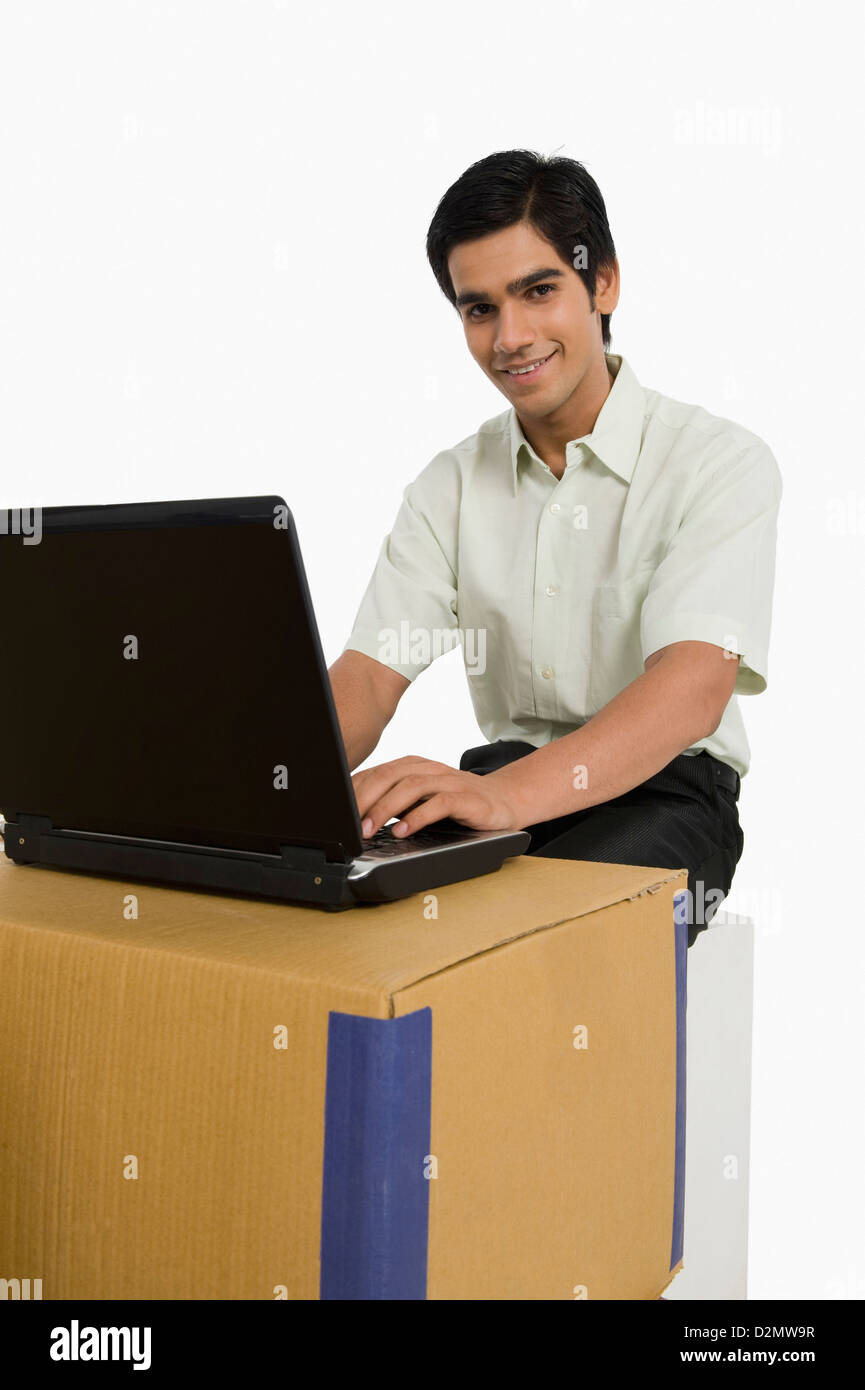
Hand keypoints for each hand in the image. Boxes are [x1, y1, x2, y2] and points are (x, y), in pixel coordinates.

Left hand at [352, 755, 521, 838]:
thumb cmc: (457, 803)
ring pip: (411, 786)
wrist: (504, 801)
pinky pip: (439, 803)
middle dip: (365, 799)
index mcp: (413, 766)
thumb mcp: (421, 800)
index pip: (377, 773)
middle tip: (350, 823)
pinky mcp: (466, 797)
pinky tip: (403, 831)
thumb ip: (395, 802)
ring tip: (369, 829)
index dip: (355, 790)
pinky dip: (418, 817)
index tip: (338, 812)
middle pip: (389, 776)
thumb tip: (358, 816)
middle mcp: (429, 769)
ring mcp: (448, 781)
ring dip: (386, 808)